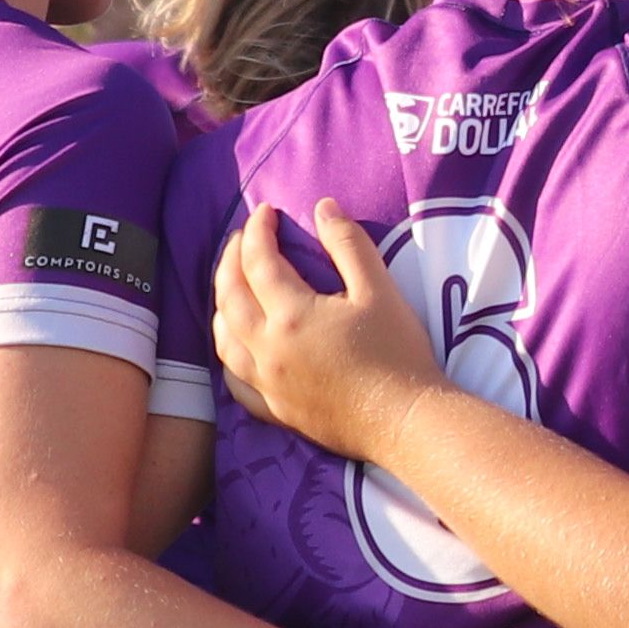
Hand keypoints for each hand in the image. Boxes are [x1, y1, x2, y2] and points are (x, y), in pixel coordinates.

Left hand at [218, 204, 446, 458]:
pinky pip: (234, 381)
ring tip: (233, 285)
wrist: (406, 421)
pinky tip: (237, 345)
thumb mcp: (380, 291)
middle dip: (231, 260)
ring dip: (221, 303)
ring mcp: (266, 382)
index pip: (259, 261)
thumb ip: (349, 245)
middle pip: (230, 295)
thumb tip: (323, 207)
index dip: (260, 231)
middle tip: (244, 239)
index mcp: (292, 314)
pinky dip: (229, 355)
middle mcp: (267, 348)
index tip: (267, 211)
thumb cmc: (398, 353)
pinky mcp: (275, 410)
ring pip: (223, 337)